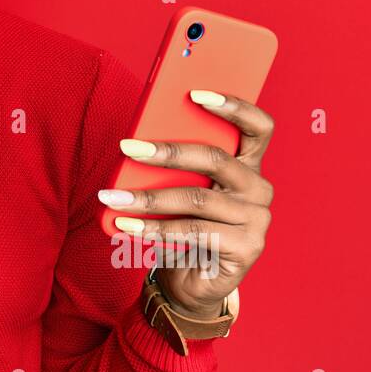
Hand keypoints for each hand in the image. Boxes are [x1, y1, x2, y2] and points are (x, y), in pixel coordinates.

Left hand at [98, 89, 274, 319]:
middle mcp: (259, 188)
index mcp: (248, 164)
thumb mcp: (182, 188)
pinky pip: (192, 232)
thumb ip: (176, 165)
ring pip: (195, 200)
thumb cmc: (184, 223)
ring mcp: (258, 220)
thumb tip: (138, 145)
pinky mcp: (247, 248)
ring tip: (112, 199)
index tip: (195, 92)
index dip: (233, 106)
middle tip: (128, 148)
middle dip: (167, 152)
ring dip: (147, 199)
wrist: (192, 279)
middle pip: (216, 159)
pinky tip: (126, 225)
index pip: (258, 126)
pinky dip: (153, 229)